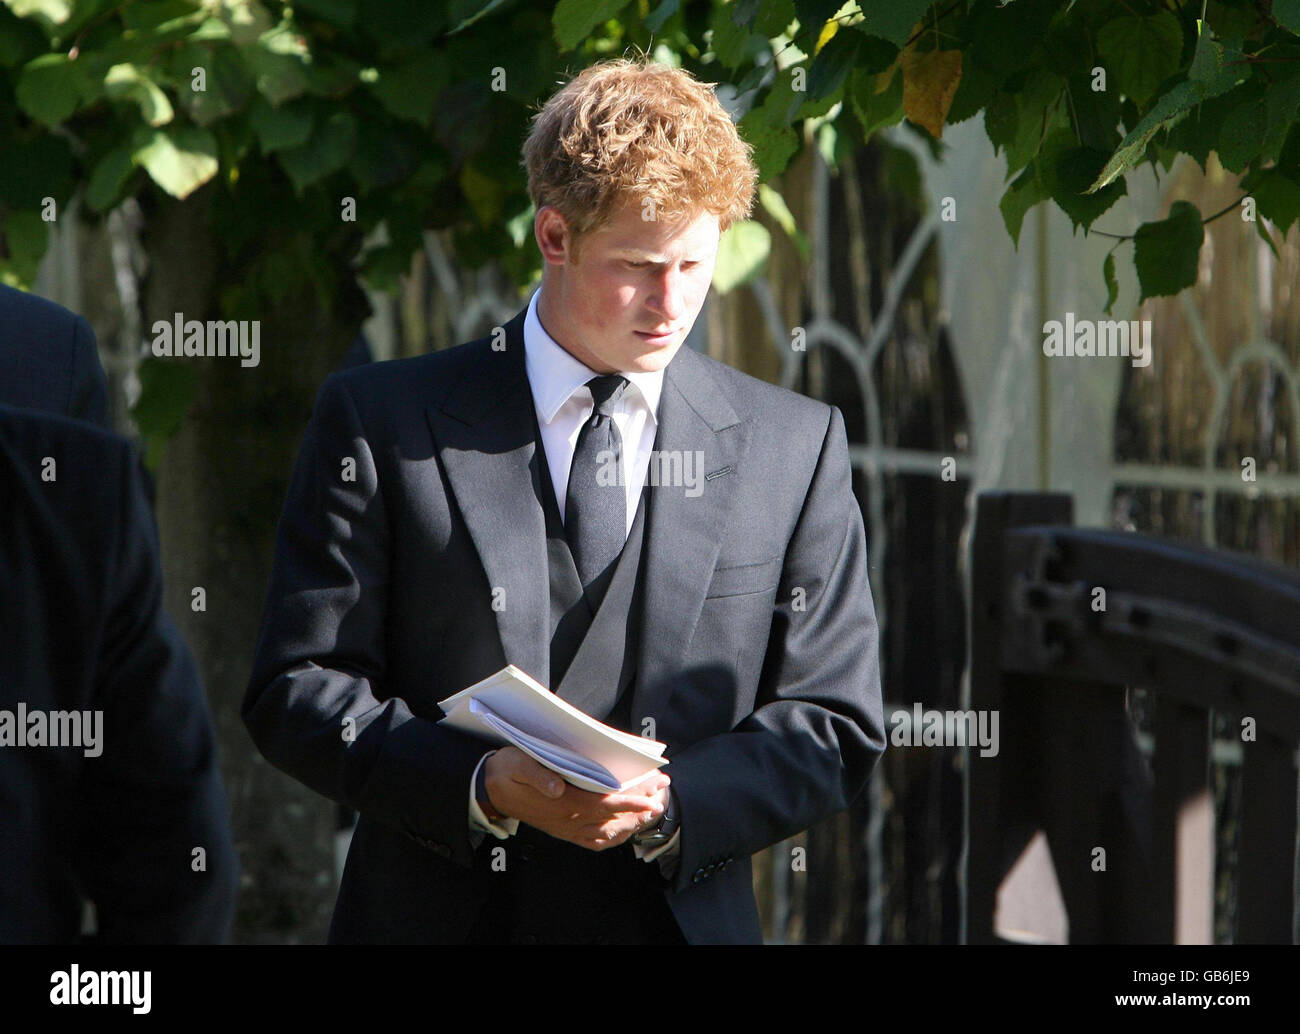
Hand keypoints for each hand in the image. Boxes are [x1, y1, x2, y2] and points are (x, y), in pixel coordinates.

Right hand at [483, 746, 670, 850]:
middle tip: (661, 790)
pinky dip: (614, 837)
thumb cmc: (508, 771)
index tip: (650, 797)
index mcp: (561, 802)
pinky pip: (594, 841)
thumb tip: (557, 786)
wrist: (491, 791)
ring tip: (652, 806)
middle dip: (640, 804)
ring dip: (632, 820)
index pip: (603, 803)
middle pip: (612, 816)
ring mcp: (567, 829)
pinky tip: (625, 830)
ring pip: (608, 830)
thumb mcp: (517, 764)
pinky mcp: (564, 831)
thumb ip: (537, 774)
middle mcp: (568, 820)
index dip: (629, 802)